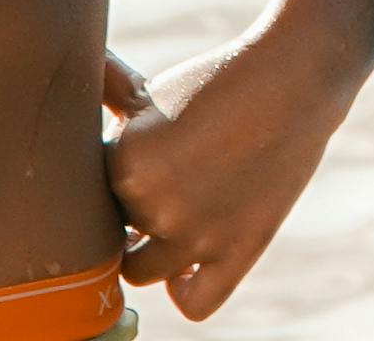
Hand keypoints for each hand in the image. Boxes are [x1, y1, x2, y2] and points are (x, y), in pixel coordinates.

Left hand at [106, 41, 344, 318]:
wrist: (293, 80)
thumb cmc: (218, 80)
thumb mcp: (154, 91)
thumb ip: (106, 97)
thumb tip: (80, 72)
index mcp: (121, 164)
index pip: (88, 198)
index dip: (114, 182)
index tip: (140, 163)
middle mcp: (151, 204)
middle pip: (114, 233)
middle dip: (132, 212)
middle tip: (166, 180)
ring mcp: (194, 234)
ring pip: (141, 270)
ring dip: (151, 250)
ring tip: (175, 213)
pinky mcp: (236, 251)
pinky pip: (194, 301)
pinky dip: (185, 289)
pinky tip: (188, 263)